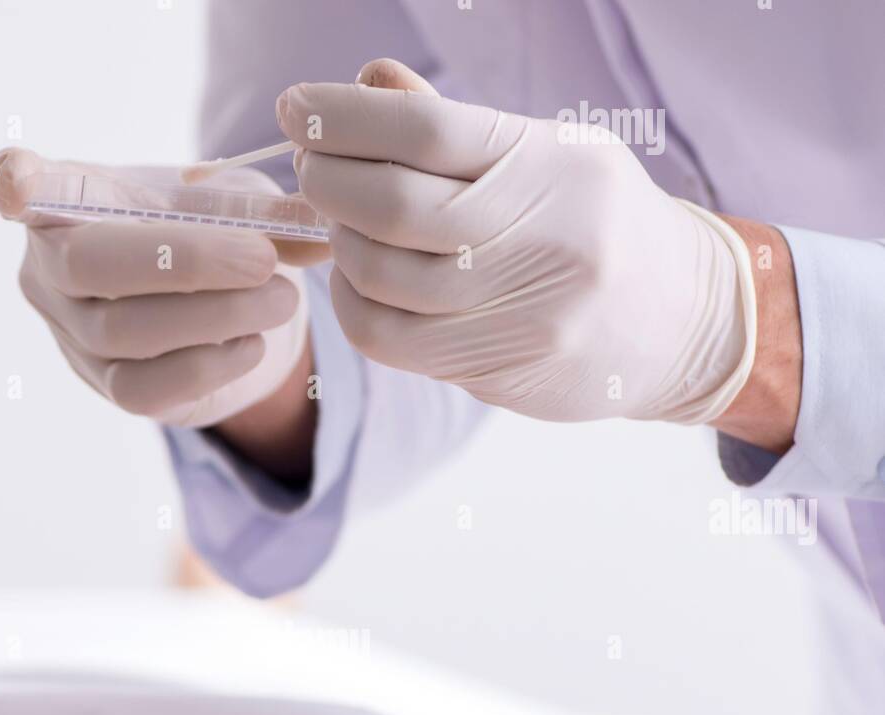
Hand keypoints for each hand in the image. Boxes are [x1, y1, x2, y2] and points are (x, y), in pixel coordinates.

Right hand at [0, 149, 309, 429]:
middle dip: (183, 263)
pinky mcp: (102, 384)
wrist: (211, 307)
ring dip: (214, 317)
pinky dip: (206, 366)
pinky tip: (253, 344)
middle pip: (89, 265)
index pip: (17, 185)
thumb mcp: (232, 207)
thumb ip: (266, 213)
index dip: (12, 183)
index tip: (17, 183)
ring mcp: (67, 331)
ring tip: (282, 300)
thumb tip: (321, 233)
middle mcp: (47, 264)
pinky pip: (142, 387)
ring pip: (123, 333)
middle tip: (262, 260)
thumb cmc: (207, 233)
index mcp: (66, 195)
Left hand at [276, 63, 756, 424]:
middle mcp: (544, 238)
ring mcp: (524, 314)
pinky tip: (358, 280)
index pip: (428, 131)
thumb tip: (365, 84)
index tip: (296, 107)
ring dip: (340, 244)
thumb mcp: (550, 154)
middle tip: (308, 166)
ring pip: (386, 280)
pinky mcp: (502, 369)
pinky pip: (392, 340)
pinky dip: (354, 304)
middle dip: (329, 181)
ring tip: (338, 222)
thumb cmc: (595, 222)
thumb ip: (457, 128)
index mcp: (554, 164)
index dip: (345, 118)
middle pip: (397, 208)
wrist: (679, 322)